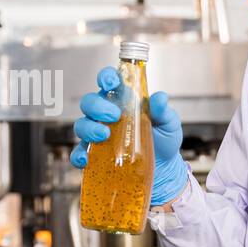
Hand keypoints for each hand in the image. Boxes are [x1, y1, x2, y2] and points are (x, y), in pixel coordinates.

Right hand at [70, 67, 188, 205]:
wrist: (164, 169)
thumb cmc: (164, 141)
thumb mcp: (168, 123)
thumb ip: (163, 110)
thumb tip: (159, 98)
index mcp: (123, 100)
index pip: (109, 81)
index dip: (106, 77)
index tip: (110, 82)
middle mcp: (107, 115)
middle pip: (89, 102)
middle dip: (97, 106)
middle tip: (114, 115)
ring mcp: (99, 134)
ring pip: (81, 125)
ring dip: (89, 128)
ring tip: (105, 136)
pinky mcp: (96, 155)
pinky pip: (79, 152)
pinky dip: (79, 155)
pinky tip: (86, 159)